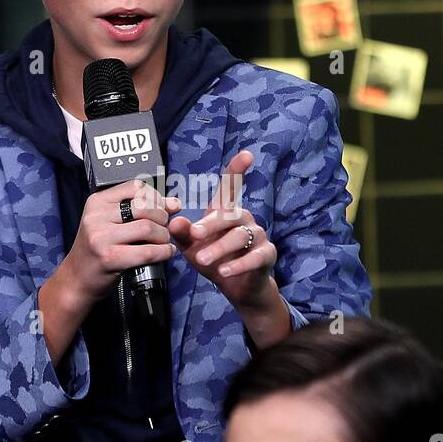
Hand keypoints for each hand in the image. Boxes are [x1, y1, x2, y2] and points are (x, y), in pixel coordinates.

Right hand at [60, 179, 180, 306]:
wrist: (77, 279)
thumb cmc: (98, 250)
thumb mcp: (111, 222)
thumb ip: (140, 210)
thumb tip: (174, 203)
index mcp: (97, 202)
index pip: (135, 187)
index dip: (156, 196)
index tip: (163, 208)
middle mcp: (97, 216)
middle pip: (144, 207)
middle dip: (162, 218)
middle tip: (163, 229)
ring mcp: (101, 237)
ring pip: (148, 228)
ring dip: (163, 236)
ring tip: (163, 242)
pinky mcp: (109, 258)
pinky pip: (147, 251)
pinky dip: (163, 252)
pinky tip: (165, 253)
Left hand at [167, 149, 277, 309]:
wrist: (237, 287)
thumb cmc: (215, 259)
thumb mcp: (193, 247)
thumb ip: (184, 234)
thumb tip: (175, 221)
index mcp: (226, 212)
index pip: (232, 187)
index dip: (238, 170)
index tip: (247, 154)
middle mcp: (244, 219)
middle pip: (229, 215)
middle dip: (211, 224)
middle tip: (195, 234)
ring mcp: (258, 236)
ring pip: (239, 236)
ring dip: (220, 248)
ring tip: (202, 260)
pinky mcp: (267, 254)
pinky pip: (255, 256)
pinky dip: (238, 264)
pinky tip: (224, 272)